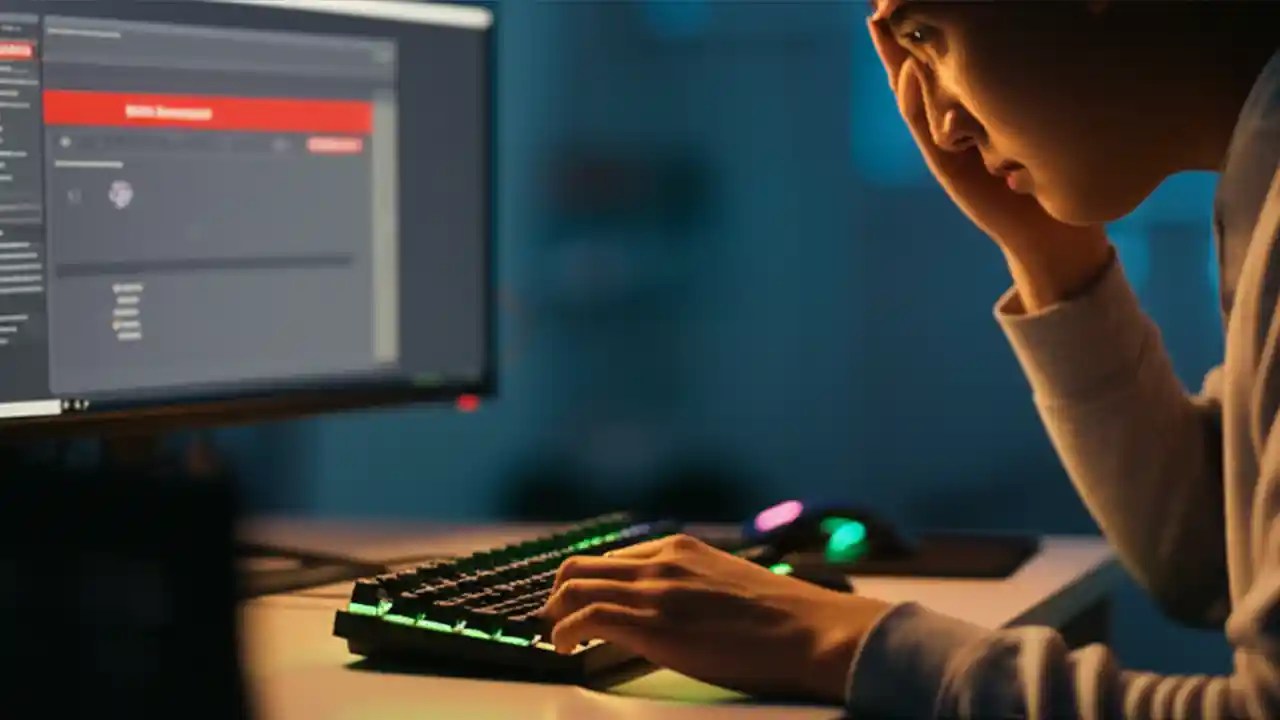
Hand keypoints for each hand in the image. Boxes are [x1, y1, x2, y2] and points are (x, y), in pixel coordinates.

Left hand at [535, 534, 893, 702]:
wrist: (808, 629)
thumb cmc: (779, 616)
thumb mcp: (726, 581)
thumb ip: (692, 583)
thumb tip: (671, 606)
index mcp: (679, 548)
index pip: (611, 559)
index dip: (586, 584)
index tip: (577, 605)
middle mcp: (660, 563)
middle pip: (581, 567)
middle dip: (558, 595)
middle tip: (553, 620)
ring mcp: (655, 591)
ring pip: (574, 587)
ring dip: (553, 613)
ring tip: (553, 635)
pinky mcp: (654, 624)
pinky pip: (587, 618)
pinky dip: (564, 631)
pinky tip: (563, 647)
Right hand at [867, 17, 1111, 309]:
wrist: (1053, 231)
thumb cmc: (1059, 169)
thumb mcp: (1046, 117)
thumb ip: (1038, 84)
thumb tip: (1067, 24)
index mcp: (976, 96)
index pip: (946, 45)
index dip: (930, 16)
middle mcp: (953, 113)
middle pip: (918, 59)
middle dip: (900, 27)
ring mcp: (943, 138)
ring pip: (911, 88)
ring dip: (894, 55)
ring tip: (879, 21)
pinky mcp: (944, 164)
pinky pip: (923, 124)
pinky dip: (915, 96)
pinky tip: (910, 69)